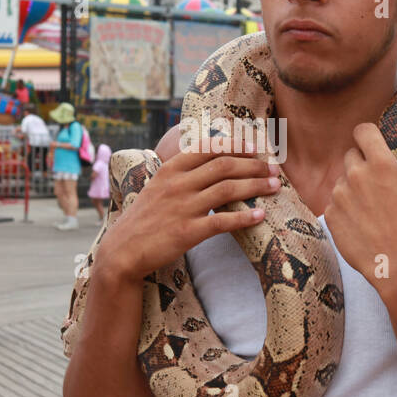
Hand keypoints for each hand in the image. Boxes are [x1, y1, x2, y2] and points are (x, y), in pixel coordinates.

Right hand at [97, 146, 279, 285]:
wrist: (122, 251)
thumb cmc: (144, 219)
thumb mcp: (158, 187)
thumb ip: (182, 174)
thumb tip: (211, 161)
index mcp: (170, 170)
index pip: (209, 148)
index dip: (236, 145)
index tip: (256, 148)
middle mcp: (177, 185)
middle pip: (224, 166)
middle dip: (254, 165)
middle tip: (273, 169)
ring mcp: (182, 208)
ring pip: (228, 190)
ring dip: (256, 186)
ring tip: (274, 186)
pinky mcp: (187, 232)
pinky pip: (222, 221)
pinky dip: (244, 217)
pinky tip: (260, 216)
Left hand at [324, 123, 396, 289]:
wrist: (396, 264)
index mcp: (380, 164)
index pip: (362, 131)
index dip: (366, 136)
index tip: (371, 145)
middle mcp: (356, 174)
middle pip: (351, 155)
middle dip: (361, 165)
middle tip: (377, 187)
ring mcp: (339, 194)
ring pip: (341, 180)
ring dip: (351, 188)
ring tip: (371, 210)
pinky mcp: (329, 213)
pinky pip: (333, 202)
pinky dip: (343, 208)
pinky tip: (361, 223)